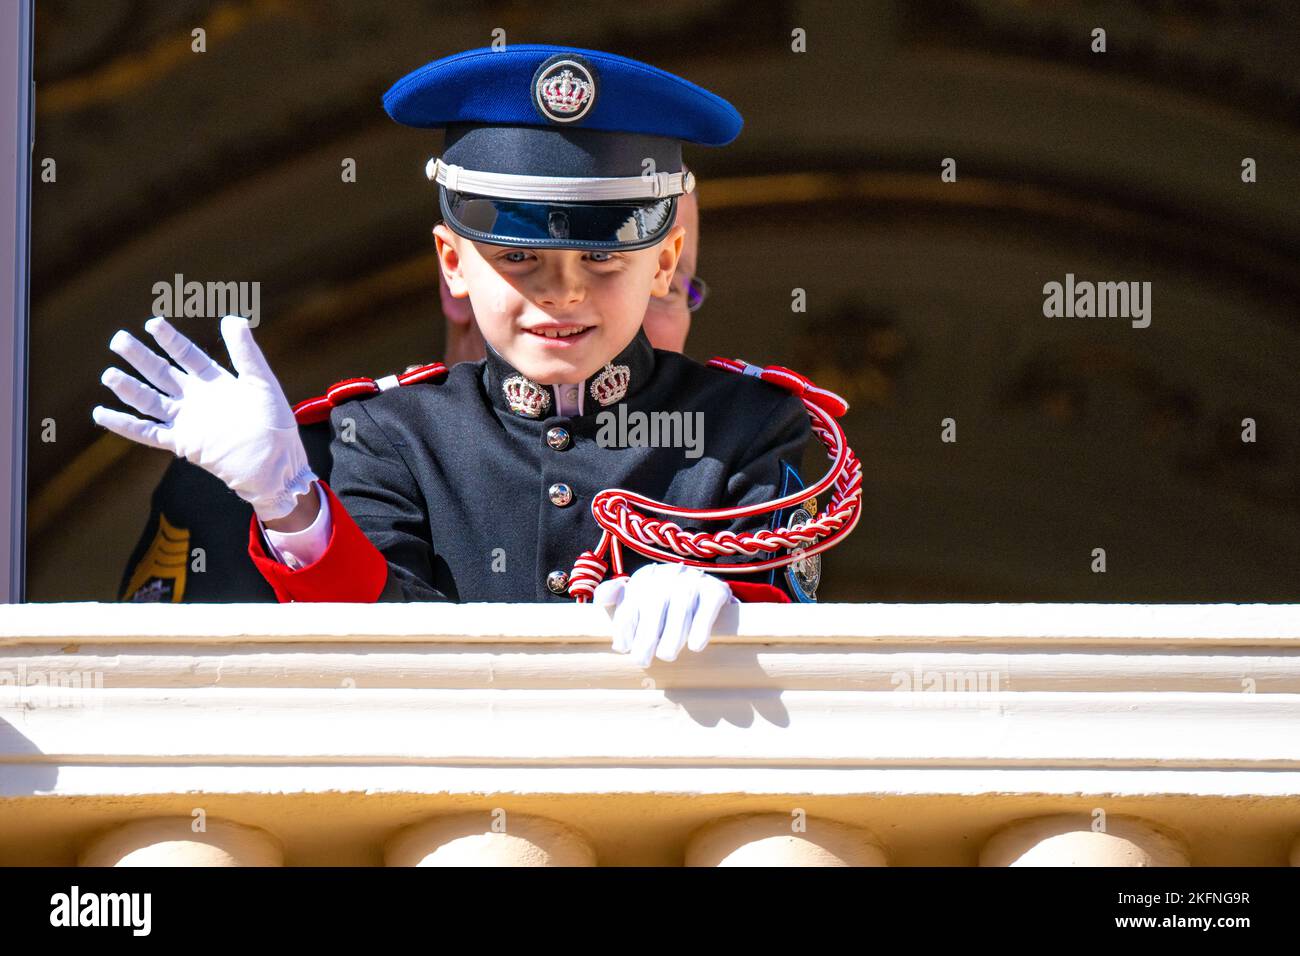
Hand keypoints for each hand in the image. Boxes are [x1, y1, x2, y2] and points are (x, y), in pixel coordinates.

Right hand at [91, 315, 316, 520]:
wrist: (278, 465)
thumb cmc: (275, 424)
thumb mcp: (262, 382)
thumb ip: (245, 352)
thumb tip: (232, 318)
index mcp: (216, 383)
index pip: (188, 356)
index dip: (170, 340)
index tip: (152, 324)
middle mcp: (197, 399)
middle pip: (162, 374)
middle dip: (140, 357)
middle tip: (118, 339)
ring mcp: (188, 422)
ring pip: (150, 401)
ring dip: (129, 389)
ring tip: (109, 374)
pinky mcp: (183, 444)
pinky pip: (148, 433)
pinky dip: (125, 425)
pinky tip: (102, 414)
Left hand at [593, 562, 735, 666]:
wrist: (705, 589)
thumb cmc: (663, 604)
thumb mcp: (637, 597)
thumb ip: (614, 597)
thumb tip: (602, 598)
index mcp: (644, 580)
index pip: (630, 604)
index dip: (624, 627)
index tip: (623, 648)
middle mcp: (668, 577)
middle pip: (654, 607)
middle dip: (645, 637)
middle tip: (642, 660)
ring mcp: (693, 583)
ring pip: (680, 610)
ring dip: (672, 636)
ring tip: (667, 655)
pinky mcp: (716, 591)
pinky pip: (708, 609)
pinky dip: (701, 628)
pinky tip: (695, 646)